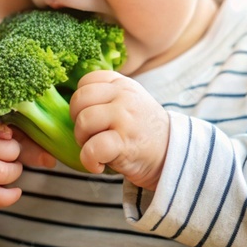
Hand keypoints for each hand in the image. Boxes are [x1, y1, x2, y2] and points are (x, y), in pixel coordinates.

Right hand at [0, 122, 54, 216]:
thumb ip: (23, 143)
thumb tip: (51, 159)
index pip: (2, 123)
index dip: (10, 133)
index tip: (8, 135)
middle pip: (8, 149)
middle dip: (15, 155)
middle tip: (5, 156)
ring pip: (3, 172)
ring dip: (12, 174)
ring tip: (5, 169)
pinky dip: (10, 196)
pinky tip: (14, 192)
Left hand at [69, 70, 170, 189]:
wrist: (171, 155)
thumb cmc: (143, 130)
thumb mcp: (130, 100)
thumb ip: (107, 94)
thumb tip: (74, 101)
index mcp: (123, 84)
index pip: (86, 81)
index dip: (80, 101)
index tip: (90, 115)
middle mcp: (124, 96)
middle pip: (80, 99)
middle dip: (77, 120)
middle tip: (89, 135)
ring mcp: (125, 118)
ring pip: (83, 121)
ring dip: (82, 140)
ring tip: (95, 148)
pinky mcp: (124, 143)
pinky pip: (92, 148)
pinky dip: (89, 160)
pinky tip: (98, 164)